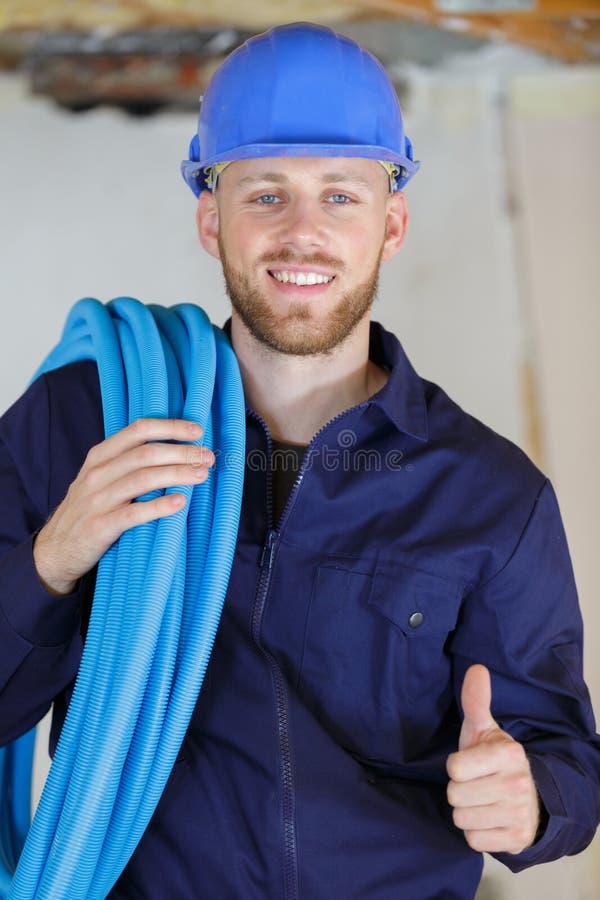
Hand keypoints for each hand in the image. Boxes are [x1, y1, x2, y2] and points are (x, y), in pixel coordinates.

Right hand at [33, 418, 213, 595]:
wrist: (55, 549)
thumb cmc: (88, 509)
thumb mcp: (99, 478)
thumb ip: (127, 462)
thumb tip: (174, 449)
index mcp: (100, 456)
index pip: (138, 431)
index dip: (170, 427)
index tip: (198, 431)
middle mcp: (98, 474)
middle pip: (146, 454)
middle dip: (182, 452)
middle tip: (208, 457)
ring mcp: (98, 500)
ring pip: (143, 479)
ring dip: (177, 474)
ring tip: (202, 474)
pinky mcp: (101, 526)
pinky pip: (134, 514)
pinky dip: (159, 507)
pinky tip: (181, 503)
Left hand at [446, 664, 540, 853]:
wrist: (530, 797)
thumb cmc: (495, 760)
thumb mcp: (484, 729)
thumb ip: (476, 701)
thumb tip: (476, 668)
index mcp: (508, 753)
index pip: (454, 768)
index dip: (457, 767)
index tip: (471, 764)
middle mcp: (517, 784)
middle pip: (454, 795)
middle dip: (460, 791)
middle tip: (476, 784)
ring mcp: (518, 814)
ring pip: (462, 819)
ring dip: (466, 812)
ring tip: (482, 801)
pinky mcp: (515, 840)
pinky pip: (473, 840)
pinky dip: (476, 832)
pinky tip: (489, 819)